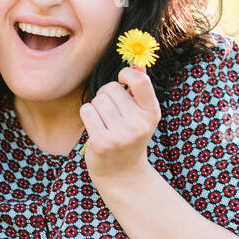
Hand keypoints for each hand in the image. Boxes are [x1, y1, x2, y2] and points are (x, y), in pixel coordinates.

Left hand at [81, 64, 159, 185]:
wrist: (122, 174)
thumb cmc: (130, 137)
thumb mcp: (141, 116)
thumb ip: (140, 90)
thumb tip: (138, 65)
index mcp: (152, 114)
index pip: (140, 81)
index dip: (126, 74)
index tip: (122, 80)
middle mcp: (139, 124)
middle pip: (112, 88)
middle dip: (106, 95)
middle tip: (110, 110)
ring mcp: (121, 135)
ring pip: (98, 100)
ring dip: (96, 107)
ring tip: (104, 120)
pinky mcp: (102, 142)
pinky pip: (87, 111)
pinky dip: (87, 115)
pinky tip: (94, 127)